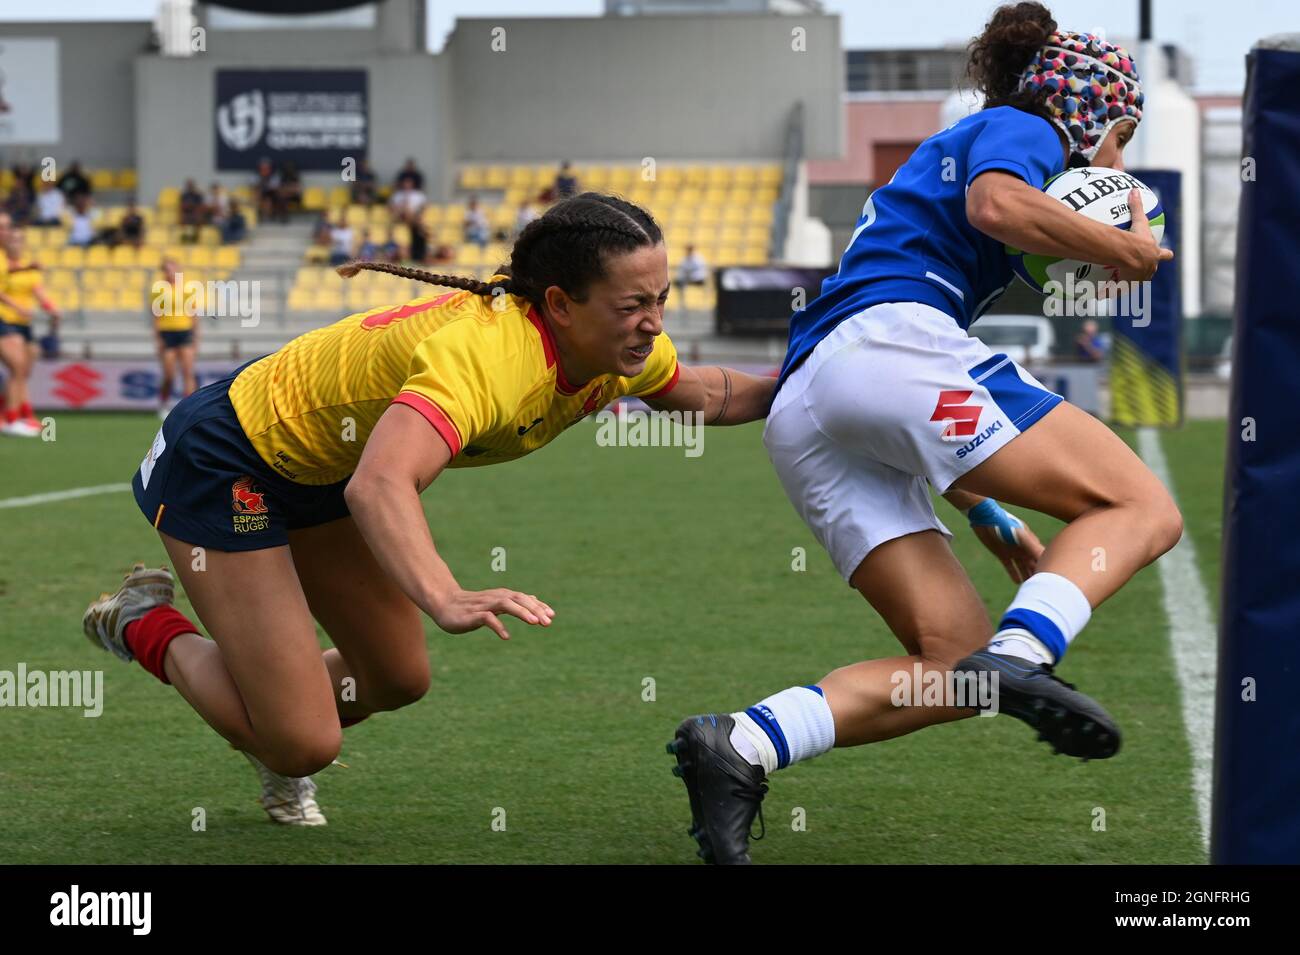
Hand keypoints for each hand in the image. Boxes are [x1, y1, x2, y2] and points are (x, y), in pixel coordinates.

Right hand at [430, 587, 554, 640]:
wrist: (444, 604)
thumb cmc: (472, 605)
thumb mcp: (496, 603)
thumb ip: (514, 601)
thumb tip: (533, 598)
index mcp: (502, 596)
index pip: (524, 598)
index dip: (538, 606)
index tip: (552, 616)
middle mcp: (495, 598)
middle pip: (518, 599)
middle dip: (534, 609)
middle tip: (548, 622)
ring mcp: (484, 605)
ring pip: (506, 604)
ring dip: (522, 612)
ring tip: (535, 623)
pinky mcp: (473, 615)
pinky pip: (487, 619)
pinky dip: (498, 626)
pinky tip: (506, 636)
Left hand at [969, 504, 1043, 583]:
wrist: (984, 518)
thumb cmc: (1004, 524)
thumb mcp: (1020, 536)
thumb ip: (1033, 547)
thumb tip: (1046, 558)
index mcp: (1031, 543)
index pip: (1042, 558)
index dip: (1047, 568)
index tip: (1052, 580)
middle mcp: (1024, 548)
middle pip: (1034, 564)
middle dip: (1038, 575)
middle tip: (1043, 589)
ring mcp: (1013, 552)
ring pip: (1022, 567)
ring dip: (1026, 576)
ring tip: (1031, 588)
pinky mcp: (1002, 554)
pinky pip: (1010, 566)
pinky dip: (1013, 574)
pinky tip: (1017, 582)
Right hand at [1108, 189, 1173, 282]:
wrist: (1131, 257)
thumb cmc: (1137, 240)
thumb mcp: (1139, 222)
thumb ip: (1136, 207)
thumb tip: (1134, 190)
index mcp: (1154, 255)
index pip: (1163, 254)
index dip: (1165, 254)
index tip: (1168, 254)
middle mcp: (1148, 269)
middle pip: (1151, 270)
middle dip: (1147, 271)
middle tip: (1143, 271)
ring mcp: (1138, 279)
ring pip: (1135, 282)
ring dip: (1128, 282)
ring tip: (1119, 285)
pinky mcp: (1126, 286)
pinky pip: (1117, 290)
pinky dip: (1110, 291)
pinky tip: (1101, 294)